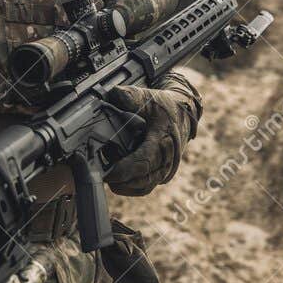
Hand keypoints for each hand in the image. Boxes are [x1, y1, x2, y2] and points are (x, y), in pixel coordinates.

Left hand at [104, 73, 201, 195]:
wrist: (182, 113)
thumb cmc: (163, 106)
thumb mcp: (147, 96)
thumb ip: (130, 96)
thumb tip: (114, 95)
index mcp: (164, 140)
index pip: (145, 161)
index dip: (125, 170)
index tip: (107, 172)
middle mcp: (168, 159)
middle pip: (142, 180)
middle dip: (119, 180)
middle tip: (100, 173)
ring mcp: (166, 170)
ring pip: (143, 187)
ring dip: (124, 185)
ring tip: (107, 174)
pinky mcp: (161, 175)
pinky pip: (145, 188)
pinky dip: (129, 187)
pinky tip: (116, 179)